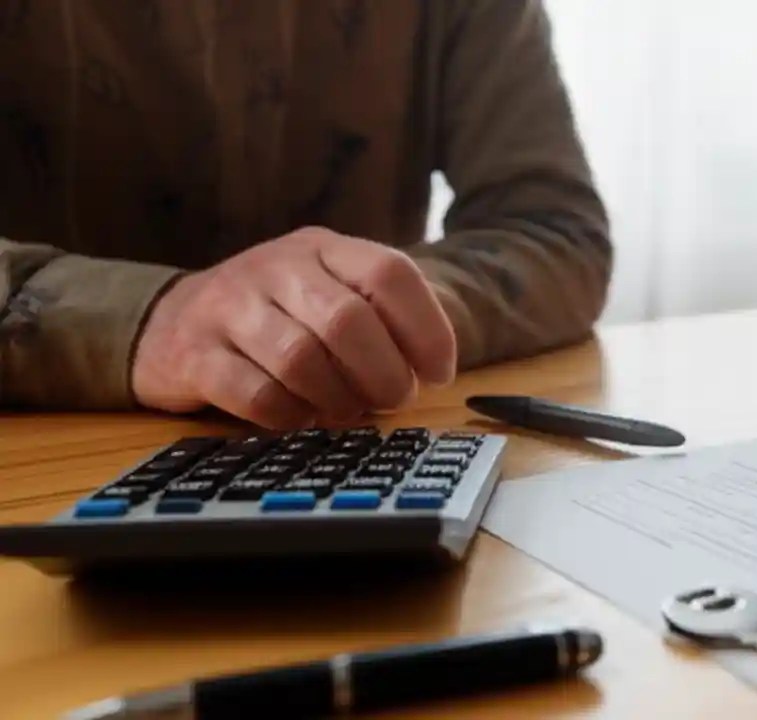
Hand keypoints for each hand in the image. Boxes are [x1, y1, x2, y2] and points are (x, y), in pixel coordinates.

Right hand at [132, 227, 455, 428]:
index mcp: (321, 247)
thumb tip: (429, 372)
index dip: (427, 329)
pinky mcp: (195, 353)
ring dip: (338, 399)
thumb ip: (377, 315)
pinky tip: (302, 416)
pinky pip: (256, 394)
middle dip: (384, 374)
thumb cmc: (273, 315)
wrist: (167, 321)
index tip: (439, 374)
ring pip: (301, 359)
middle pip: (348, 321)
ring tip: (348, 410)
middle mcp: (275, 267)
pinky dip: (291, 415)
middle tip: (392, 400)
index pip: (390, 273)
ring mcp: (229, 307)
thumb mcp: (325, 290)